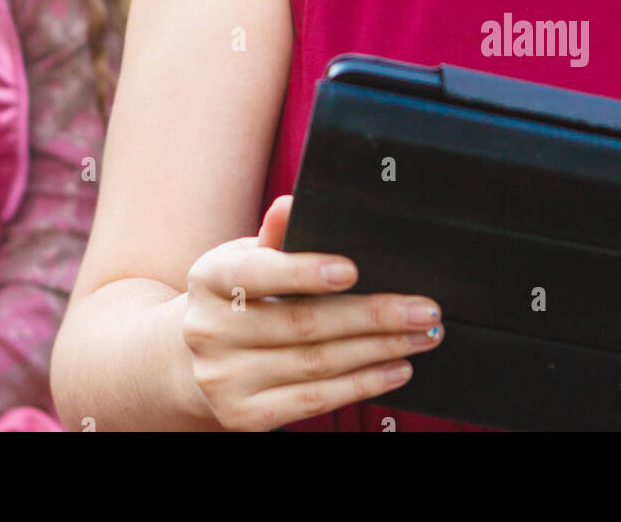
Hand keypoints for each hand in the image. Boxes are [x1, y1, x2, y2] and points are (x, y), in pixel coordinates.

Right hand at [181, 194, 444, 431]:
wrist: (197, 363)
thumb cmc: (237, 297)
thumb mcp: (245, 260)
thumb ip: (275, 237)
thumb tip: (292, 204)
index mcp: (209, 278)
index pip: (259, 272)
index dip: (304, 272)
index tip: (352, 270)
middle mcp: (210, 330)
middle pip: (303, 323)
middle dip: (373, 315)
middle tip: (423, 309)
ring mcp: (225, 379)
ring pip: (317, 363)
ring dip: (379, 350)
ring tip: (422, 336)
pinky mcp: (245, 416)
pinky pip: (315, 400)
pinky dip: (362, 384)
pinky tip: (396, 368)